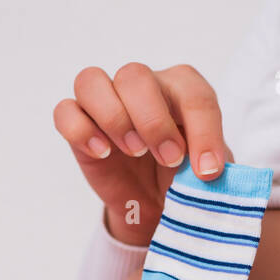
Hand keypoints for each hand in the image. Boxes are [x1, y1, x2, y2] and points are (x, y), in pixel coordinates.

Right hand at [53, 63, 233, 246]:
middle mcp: (142, 87)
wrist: (156, 204)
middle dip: (153, 120)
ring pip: (91, 80)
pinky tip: (103, 153)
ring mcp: (106, 102)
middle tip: (168, 158)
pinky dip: (81, 130)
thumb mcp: (209, 176)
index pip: (193, 92)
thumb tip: (208, 170)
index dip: (204, 130)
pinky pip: (65, 111)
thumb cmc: (185, 179)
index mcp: (181, 92)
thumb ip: (214, 166)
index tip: (208, 171)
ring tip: (133, 151)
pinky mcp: (80, 125)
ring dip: (114, 117)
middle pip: (135, 75)